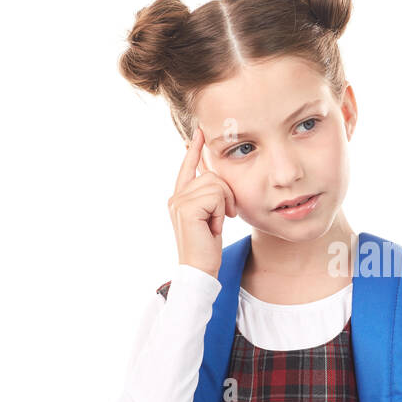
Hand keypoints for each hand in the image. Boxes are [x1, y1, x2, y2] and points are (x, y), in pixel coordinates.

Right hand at [169, 127, 236, 278]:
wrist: (200, 270)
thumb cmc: (208, 248)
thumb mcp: (210, 217)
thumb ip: (210, 197)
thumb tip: (216, 179)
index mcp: (180, 198)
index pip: (188, 167)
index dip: (195, 150)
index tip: (199, 132)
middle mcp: (176, 197)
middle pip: (211, 175)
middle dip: (226, 196)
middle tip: (223, 218)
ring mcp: (178, 201)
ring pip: (216, 184)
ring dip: (224, 206)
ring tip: (215, 224)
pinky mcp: (186, 208)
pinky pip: (216, 196)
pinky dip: (221, 212)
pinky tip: (213, 227)